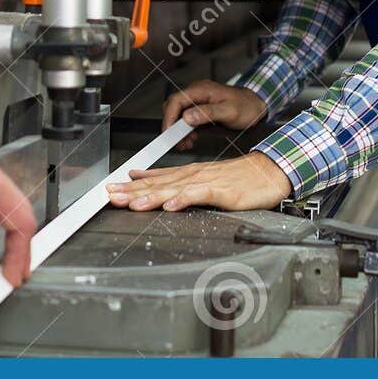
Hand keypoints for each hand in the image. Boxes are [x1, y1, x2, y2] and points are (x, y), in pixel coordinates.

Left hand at [106, 153, 292, 212]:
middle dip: (132, 192)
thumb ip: (176, 179)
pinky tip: (170, 206)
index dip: (130, 186)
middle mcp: (192, 175)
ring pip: (173, 189)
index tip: (109, 190)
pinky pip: (199, 195)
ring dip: (151, 196)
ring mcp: (206, 182)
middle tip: (110, 197)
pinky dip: (184, 199)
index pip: (154, 179)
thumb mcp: (203, 178)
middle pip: (158, 184)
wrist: (268, 172)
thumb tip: (146, 178)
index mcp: (187, 174)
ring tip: (132, 204)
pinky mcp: (221, 191)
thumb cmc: (239, 178)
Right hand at [162, 80, 267, 150]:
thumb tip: (187, 117)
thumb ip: (207, 113)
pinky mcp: (201, 108)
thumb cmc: (246, 107)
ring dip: (179, 129)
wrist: (257, 106)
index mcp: (201, 89)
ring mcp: (199, 99)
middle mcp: (197, 92)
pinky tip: (191, 139)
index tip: (168, 133)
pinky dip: (186, 130)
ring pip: (179, 113)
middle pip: (174, 106)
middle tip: (177, 141)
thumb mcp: (229, 111)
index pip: (176, 100)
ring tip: (186, 143)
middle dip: (172, 125)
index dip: (169, 117)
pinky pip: (187, 118)